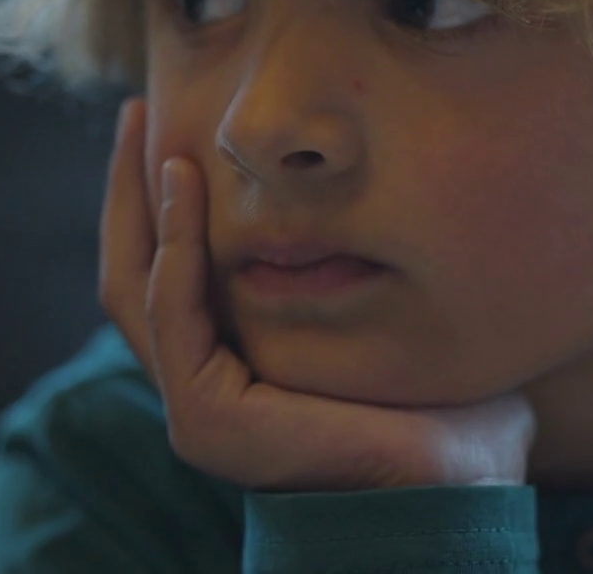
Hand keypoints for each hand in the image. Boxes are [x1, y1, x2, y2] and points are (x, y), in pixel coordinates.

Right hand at [98, 99, 535, 491]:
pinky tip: (184, 181)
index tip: (170, 128)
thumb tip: (389, 187)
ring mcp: (199, 410)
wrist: (465, 482)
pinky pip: (174, 312)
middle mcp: (206, 391)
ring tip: (145, 127)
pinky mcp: (207, 419)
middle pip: (133, 274)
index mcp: (239, 371)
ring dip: (137, 203)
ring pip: (135, 287)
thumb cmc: (450, 405)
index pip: (171, 276)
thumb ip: (364, 262)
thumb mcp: (392, 312)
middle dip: (127, 191)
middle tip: (133, 110)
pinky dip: (175, 243)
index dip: (162, 204)